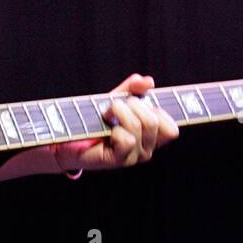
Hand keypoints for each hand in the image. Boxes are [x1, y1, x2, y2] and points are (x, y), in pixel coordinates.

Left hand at [50, 73, 178, 172]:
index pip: (172, 129)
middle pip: (155, 121)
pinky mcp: (119, 161)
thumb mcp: (116, 99)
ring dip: (120, 113)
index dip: (158, 111)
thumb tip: (148, 81)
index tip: (138, 104)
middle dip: (134, 105)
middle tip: (116, 106)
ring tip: (107, 115)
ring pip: (140, 126)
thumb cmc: (95, 121)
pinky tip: (105, 131)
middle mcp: (147, 150)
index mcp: (151, 137)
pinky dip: (115, 130)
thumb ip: (132, 89)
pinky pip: (128, 140)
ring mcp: (134, 157)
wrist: (70, 140)